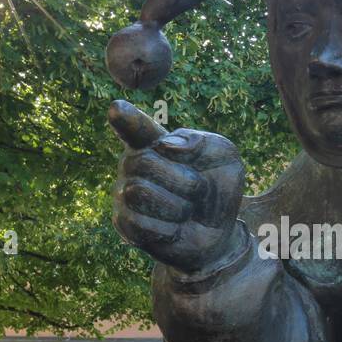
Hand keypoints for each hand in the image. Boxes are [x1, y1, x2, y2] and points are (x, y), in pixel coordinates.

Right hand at [109, 100, 245, 273]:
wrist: (220, 232)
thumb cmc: (217, 189)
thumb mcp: (225, 159)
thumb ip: (202, 142)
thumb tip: (165, 145)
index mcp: (156, 143)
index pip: (135, 128)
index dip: (126, 119)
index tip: (116, 109)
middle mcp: (133, 164)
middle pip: (143, 162)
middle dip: (182, 180)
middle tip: (198, 191)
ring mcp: (124, 194)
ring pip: (138, 191)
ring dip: (176, 206)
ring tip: (185, 211)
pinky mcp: (124, 224)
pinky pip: (140, 223)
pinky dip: (168, 229)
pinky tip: (173, 228)